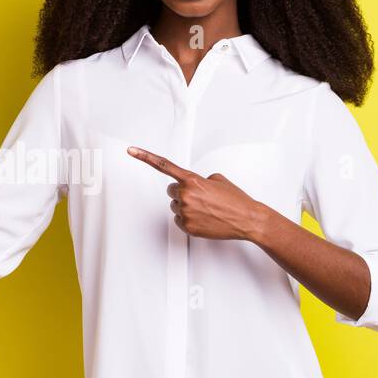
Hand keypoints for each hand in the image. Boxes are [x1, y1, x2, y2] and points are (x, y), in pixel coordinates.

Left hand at [127, 145, 263, 240]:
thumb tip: (191, 186)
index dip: (145, 156)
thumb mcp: (217, 179)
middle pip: (172, 191)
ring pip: (176, 206)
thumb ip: (198, 179)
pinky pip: (179, 221)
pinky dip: (190, 220)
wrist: (247, 219)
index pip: (163, 165)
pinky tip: (205, 219)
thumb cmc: (235, 199)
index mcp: (192, 180)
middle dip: (182, 192)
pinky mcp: (187, 227)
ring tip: (207, 210)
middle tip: (201, 198)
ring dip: (187, 207)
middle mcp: (186, 195)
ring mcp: (185, 212)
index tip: (131, 150)